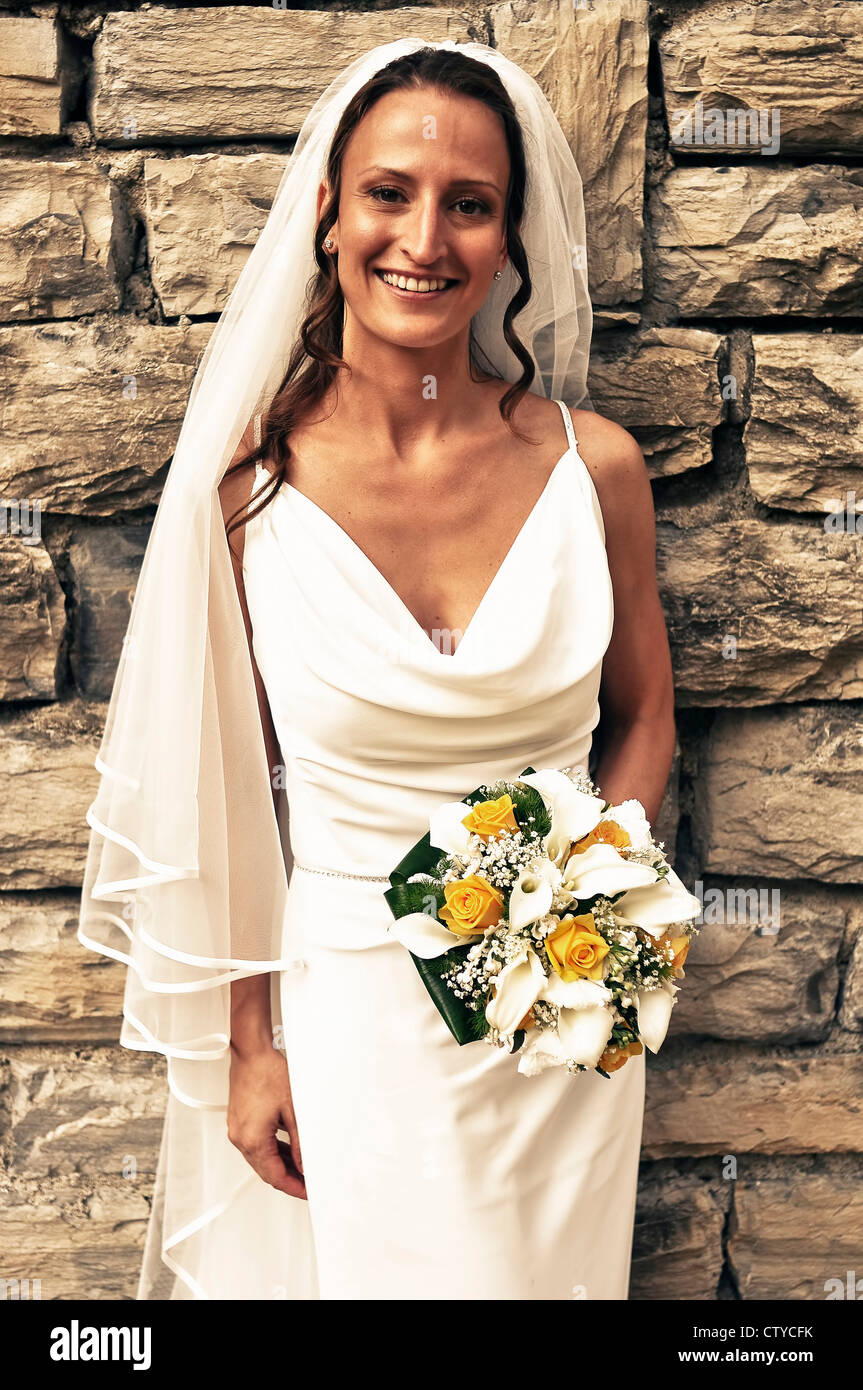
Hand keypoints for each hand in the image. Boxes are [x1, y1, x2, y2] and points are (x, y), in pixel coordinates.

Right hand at [227, 1038, 306, 1199]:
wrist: (251, 1052)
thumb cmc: (268, 1073)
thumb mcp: (293, 1111)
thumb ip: (299, 1143)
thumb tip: (304, 1165)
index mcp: (252, 1140)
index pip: (275, 1176)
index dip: (294, 1187)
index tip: (308, 1192)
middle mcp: (240, 1139)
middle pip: (266, 1171)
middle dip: (289, 1179)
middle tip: (308, 1183)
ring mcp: (237, 1131)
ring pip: (261, 1160)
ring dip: (281, 1166)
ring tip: (302, 1168)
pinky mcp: (239, 1122)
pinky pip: (256, 1146)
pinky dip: (272, 1152)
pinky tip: (288, 1151)